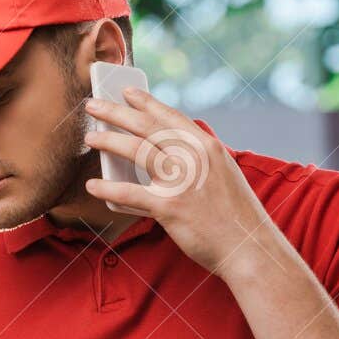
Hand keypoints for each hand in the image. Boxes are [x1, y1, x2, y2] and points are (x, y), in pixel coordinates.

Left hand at [83, 89, 277, 278]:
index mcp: (207, 146)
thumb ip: (198, 159)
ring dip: (108, 141)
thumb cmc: (234, 215)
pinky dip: (107, 189)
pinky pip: (129, 194)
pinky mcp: (169, 207)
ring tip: (91, 137)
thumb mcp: (223, 174)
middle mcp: (193, 157)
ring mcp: (181, 181)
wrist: (247, 246)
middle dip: (116, 112)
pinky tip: (92, 186)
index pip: (171, 116)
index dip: (146, 102)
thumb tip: (165, 153)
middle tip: (94, 105)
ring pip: (136, 150)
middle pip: (147, 126)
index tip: (127, 92)